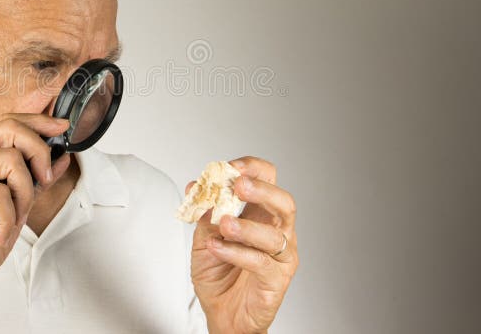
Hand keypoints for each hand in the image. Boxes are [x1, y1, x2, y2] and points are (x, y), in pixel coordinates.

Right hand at [0, 114, 68, 332]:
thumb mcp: (19, 206)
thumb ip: (36, 179)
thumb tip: (61, 155)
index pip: (8, 122)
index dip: (38, 122)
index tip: (61, 129)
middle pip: (10, 128)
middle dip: (38, 152)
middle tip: (44, 180)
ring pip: (11, 160)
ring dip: (23, 193)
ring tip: (12, 217)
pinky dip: (7, 217)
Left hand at [188, 156, 298, 333]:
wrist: (222, 314)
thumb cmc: (219, 275)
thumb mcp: (204, 237)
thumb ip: (204, 213)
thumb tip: (197, 186)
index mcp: (260, 214)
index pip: (268, 180)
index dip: (253, 169)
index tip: (231, 167)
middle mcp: (276, 231)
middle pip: (283, 202)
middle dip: (262, 190)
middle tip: (239, 186)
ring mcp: (281, 255)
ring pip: (274, 233)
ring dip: (246, 225)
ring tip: (223, 224)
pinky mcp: (277, 279)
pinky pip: (261, 261)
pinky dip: (236, 252)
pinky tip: (218, 247)